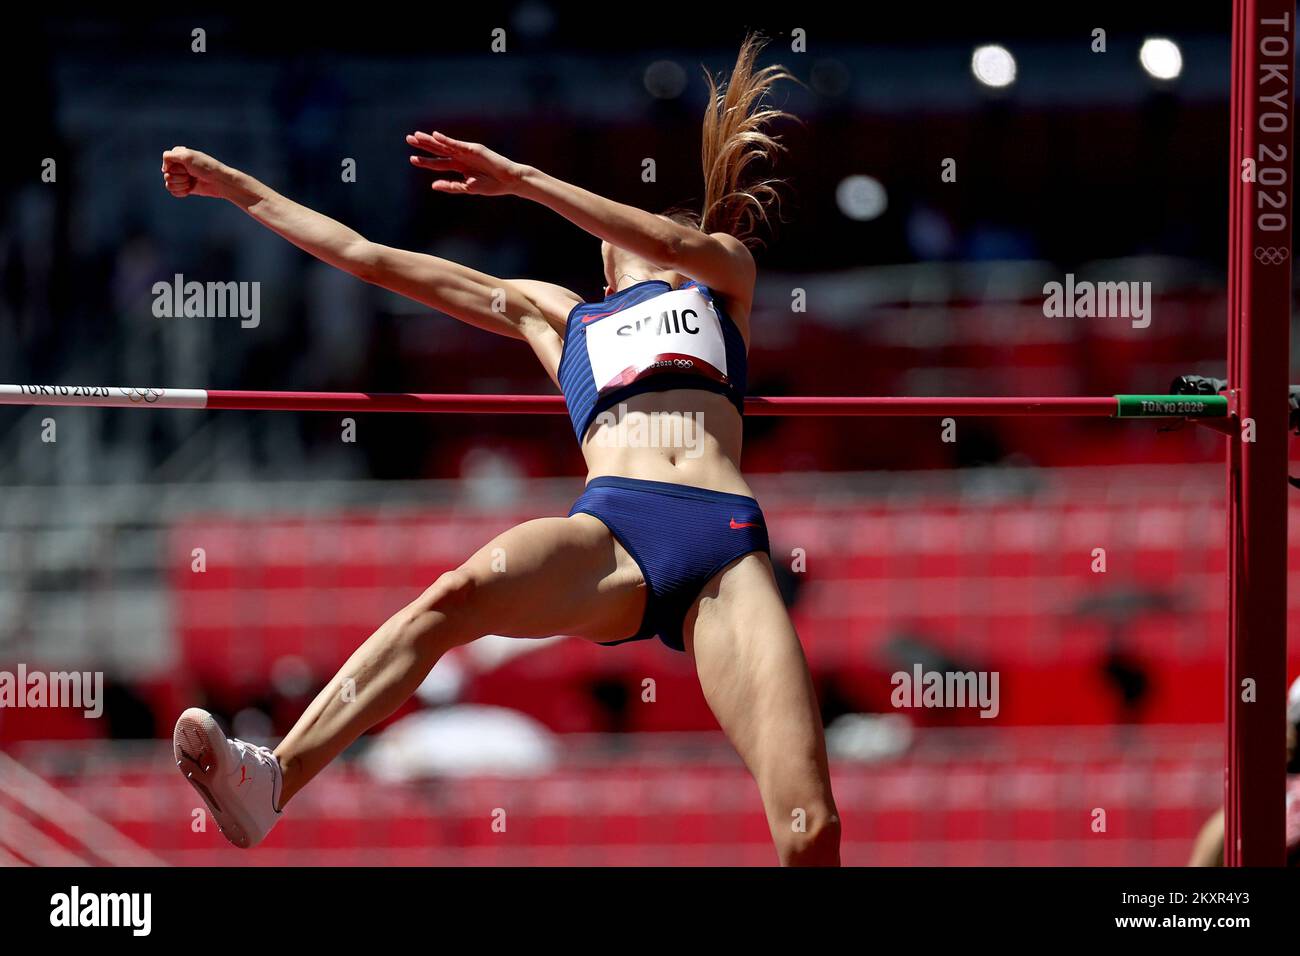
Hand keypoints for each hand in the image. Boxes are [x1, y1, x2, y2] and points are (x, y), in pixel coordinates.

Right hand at [161, 147, 240, 200]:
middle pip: (166, 174)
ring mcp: (181, 177)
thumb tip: (164, 169)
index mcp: (179, 154)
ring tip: (192, 181)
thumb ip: (169, 156)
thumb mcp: (186, 156)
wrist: (219, 182)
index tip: (187, 165)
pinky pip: (173, 191)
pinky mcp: (184, 188)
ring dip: (181, 184)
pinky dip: (181, 191)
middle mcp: (178, 166)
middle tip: (191, 174)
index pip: (166, 161)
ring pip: (169, 184)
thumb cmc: (205, 167)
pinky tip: (190, 189)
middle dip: (179, 176)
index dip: (175, 166)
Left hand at [407, 131, 527, 196]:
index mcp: (459, 167)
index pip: (439, 163)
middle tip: (408, 139)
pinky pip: (457, 144)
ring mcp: (466, 152)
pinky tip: (436, 136)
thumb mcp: (468, 188)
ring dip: (431, 140)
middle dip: (423, 145)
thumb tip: (433, 185)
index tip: (412, 159)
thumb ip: (451, 186)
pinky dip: (446, 140)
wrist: (508, 181)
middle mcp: (460, 158)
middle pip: (438, 150)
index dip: (425, 161)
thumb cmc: (491, 186)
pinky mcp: (473, 149)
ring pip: (444, 145)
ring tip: (417, 136)